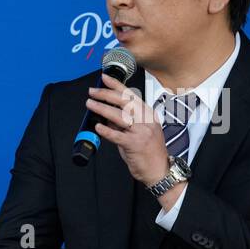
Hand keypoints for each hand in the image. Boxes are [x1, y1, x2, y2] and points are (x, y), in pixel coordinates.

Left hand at [85, 72, 171, 186]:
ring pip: (120, 116)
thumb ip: (124, 122)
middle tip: (92, 91)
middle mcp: (146, 121)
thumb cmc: (148, 151)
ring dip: (102, 108)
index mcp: (148, 114)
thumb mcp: (139, 131)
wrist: (159, 170)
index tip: (104, 77)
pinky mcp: (135, 145)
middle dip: (106, 94)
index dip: (117, 85)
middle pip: (125, 102)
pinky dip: (106, 131)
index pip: (131, 95)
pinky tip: (97, 127)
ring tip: (90, 104)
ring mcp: (142, 132)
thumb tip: (106, 113)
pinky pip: (117, 136)